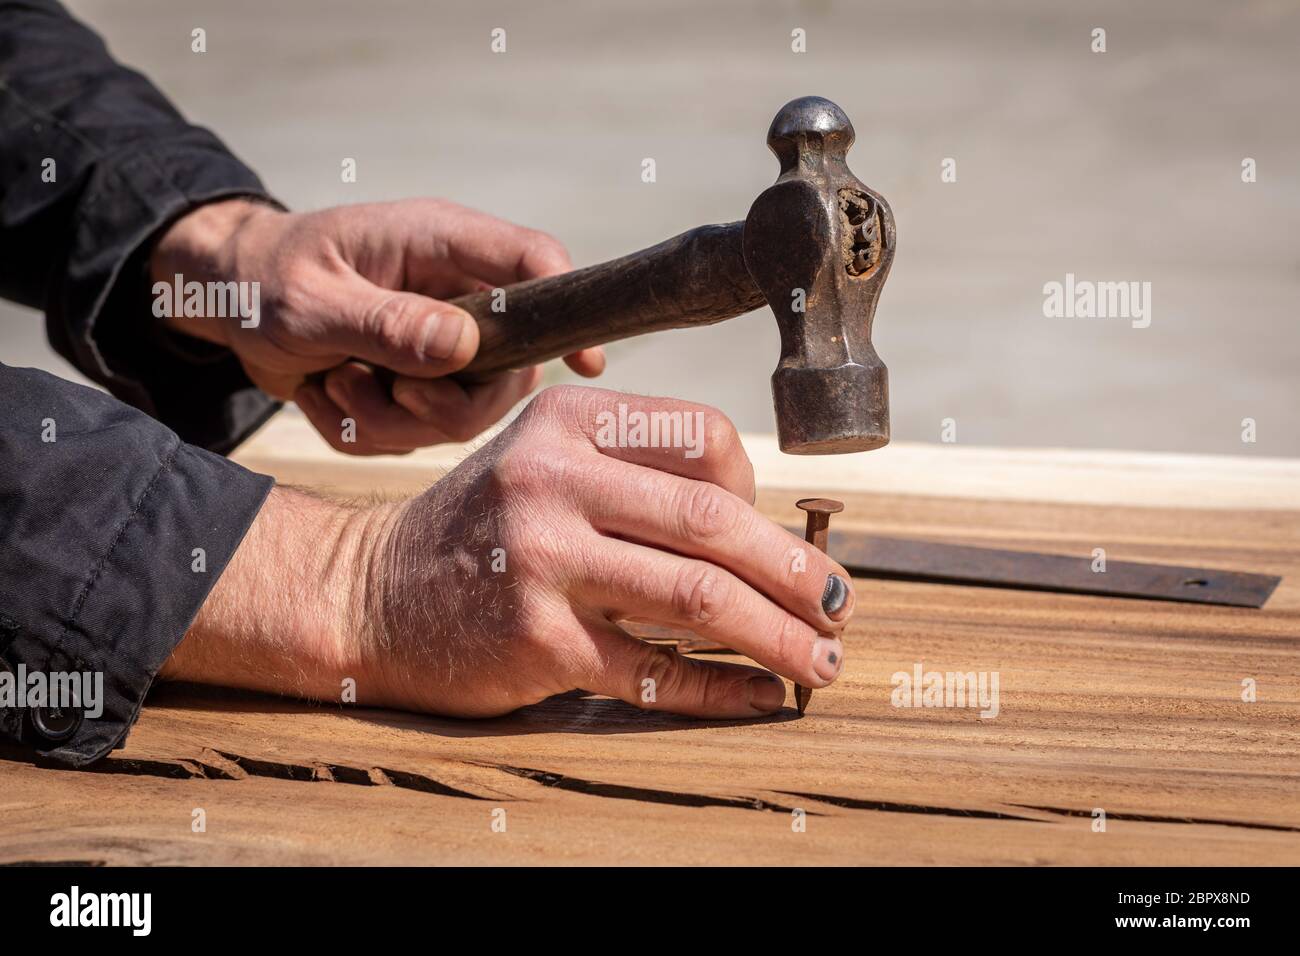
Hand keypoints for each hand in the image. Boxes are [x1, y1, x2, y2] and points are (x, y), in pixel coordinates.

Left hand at [149, 198, 603, 453]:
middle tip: (380, 388)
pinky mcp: (418, 385)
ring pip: (462, 414)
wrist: (227, 302)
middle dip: (442, 402)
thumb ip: (384, 323)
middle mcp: (454, 296)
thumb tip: (463, 346)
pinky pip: (415, 435)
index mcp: (439, 245)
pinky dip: (365, 429)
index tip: (587, 365)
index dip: (569, 312)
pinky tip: (328, 392)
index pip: (534, 264)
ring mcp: (440, 345)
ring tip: (335, 381)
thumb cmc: (264, 279)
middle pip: (508, 370)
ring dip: (390, 418)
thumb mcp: (310, 300)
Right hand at [163, 386, 854, 718]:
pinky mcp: (537, 641)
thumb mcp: (543, 462)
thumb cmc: (478, 528)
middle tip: (842, 605)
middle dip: (799, 572)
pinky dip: (722, 689)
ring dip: (780, 637)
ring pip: (700, 598)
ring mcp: (543, 561)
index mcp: (568, 422)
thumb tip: (765, 526)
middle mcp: (554, 479)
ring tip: (822, 662)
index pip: (706, 438)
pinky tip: (760, 697)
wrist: (370, 593)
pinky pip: (656, 671)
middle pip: (716, 523)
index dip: (761, 491)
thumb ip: (636, 473)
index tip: (777, 536)